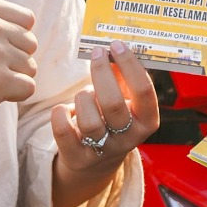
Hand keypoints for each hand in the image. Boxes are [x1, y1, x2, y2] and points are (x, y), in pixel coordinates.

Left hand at [49, 41, 160, 206]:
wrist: (98, 161)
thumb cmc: (113, 118)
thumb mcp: (126, 100)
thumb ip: (123, 76)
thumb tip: (113, 46)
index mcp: (147, 122)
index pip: (143, 91)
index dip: (130, 65)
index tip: (116, 45)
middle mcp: (128, 139)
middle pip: (113, 104)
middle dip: (102, 73)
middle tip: (97, 53)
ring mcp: (103, 151)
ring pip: (89, 121)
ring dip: (83, 98)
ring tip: (86, 93)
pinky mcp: (78, 158)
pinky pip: (64, 131)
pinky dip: (60, 114)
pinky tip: (65, 109)